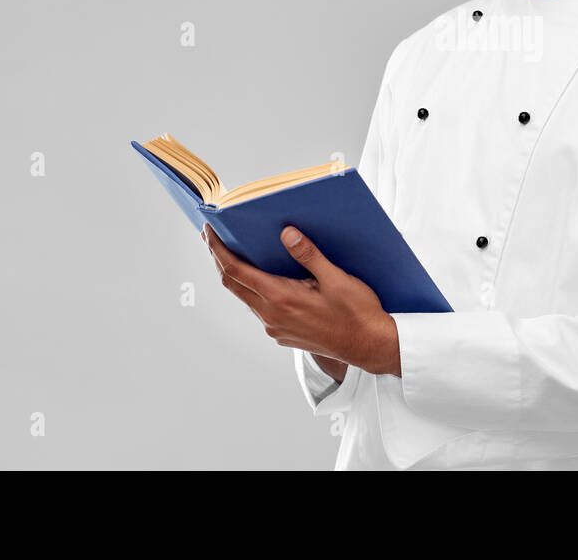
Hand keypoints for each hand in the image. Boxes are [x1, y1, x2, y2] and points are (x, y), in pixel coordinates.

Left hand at [201, 223, 401, 376]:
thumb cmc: (357, 313)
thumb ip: (309, 255)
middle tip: (212, 236)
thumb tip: (286, 233)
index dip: (218, 250)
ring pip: (244, 297)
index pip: (235, 271)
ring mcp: (275, 328)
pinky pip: (259, 308)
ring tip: (235, 253)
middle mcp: (271, 316)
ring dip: (235, 275)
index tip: (208, 231)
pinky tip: (262, 278)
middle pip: (232, 284)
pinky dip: (252, 289)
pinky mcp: (282, 334)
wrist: (369, 346)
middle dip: (219, 259)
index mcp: (281, 299)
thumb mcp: (336, 278)